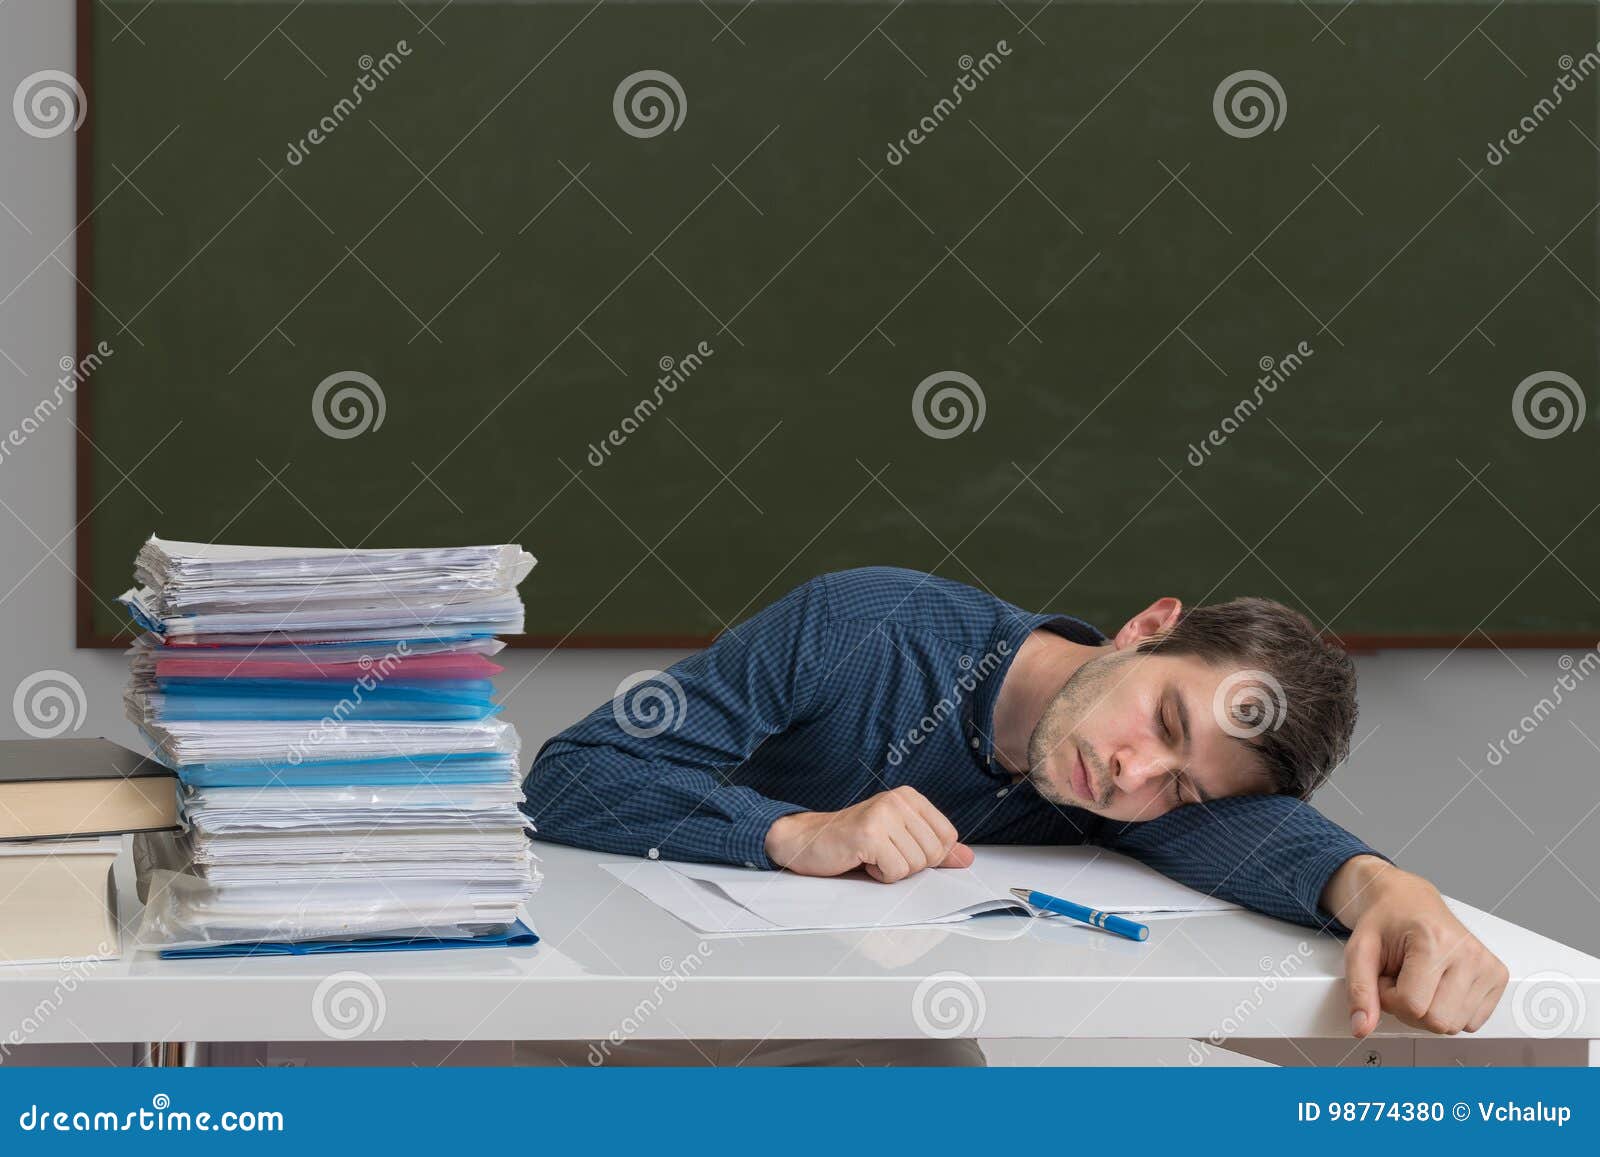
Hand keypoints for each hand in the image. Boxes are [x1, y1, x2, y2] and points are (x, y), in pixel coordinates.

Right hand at [764, 786, 974, 882]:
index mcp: (910, 797)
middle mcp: (899, 800)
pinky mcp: (869, 834)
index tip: (902, 849)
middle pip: (933, 854)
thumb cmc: (853, 842)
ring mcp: (883, 815)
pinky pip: (895, 872)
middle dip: (909, 865)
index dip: (929, 856)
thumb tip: (967, 858)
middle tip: (882, 854)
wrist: (806, 840)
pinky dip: (879, 875)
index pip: (948, 837)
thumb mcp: (899, 841)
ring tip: (870, 855)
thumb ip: (934, 849)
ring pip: (915, 865)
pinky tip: (862, 860)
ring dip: (892, 871)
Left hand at [1324, 855, 1509, 1037]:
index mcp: (1434, 941)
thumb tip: (1361, 1027)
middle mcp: (1467, 953)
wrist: (1409, 902)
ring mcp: (1487, 965)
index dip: (1389, 999)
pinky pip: (1472, 1022)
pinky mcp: (1498, 977)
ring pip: (1455, 1026)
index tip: (1385, 977)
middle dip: (1410, 1009)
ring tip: (1419, 980)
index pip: (1412, 1005)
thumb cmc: (1387, 922)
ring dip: (1430, 1011)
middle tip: (1402, 979)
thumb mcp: (1360, 950)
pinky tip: (1439, 986)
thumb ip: (1358, 990)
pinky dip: (1451, 1011)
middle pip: (1437, 1021)